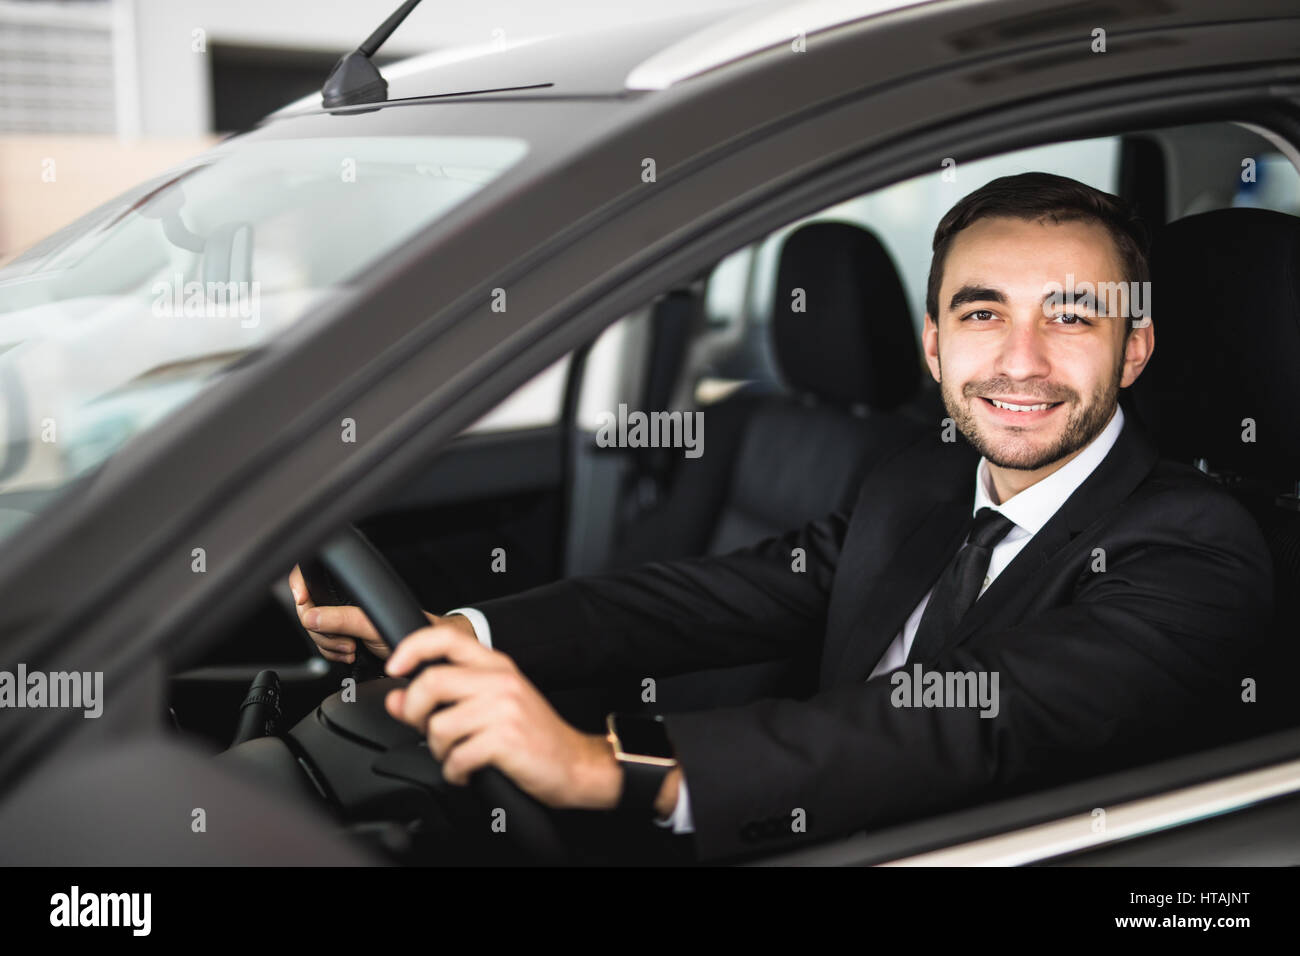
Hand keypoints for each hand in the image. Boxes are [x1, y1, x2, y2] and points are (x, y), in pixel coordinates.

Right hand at [288, 564, 458, 662]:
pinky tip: (349, 654)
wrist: (418, 651)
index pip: (310, 573)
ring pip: (314, 629)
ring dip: (330, 644)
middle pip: (308, 609)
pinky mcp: (341, 634)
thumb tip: (312, 616)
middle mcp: (342, 598)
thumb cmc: (407, 628)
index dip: (299, 584)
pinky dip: (333, 653)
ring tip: (353, 648)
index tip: (303, 602)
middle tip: (346, 640)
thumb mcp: (372, 623)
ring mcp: (340, 616)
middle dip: (322, 631)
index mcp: (348, 586)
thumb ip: (342, 618)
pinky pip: (322, 643)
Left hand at [382, 626, 622, 809]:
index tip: (395, 668)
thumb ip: (443, 699)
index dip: (412, 648)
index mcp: (496, 665)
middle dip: (413, 711)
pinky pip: (456, 757)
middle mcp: (500, 680)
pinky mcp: (505, 739)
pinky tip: (466, 772)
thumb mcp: (490, 707)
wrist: (575, 764)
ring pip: (438, 725)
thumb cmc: (533, 735)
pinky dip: (454, 772)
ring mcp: (504, 708)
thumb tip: (396, 699)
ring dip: (438, 750)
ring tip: (455, 756)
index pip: (446, 638)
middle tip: (421, 727)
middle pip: (431, 681)